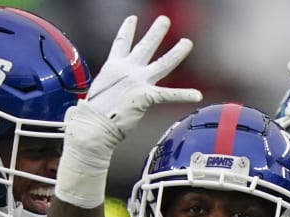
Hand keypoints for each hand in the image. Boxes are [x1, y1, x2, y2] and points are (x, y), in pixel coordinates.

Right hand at [84, 15, 200, 133]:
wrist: (93, 124)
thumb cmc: (92, 115)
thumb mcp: (99, 93)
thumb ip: (109, 89)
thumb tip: (105, 97)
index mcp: (113, 68)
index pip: (121, 43)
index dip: (127, 29)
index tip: (132, 19)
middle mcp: (127, 70)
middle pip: (145, 46)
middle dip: (156, 32)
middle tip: (164, 20)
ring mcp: (139, 81)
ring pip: (163, 63)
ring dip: (177, 52)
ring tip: (187, 42)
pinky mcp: (147, 96)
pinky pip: (170, 94)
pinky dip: (184, 95)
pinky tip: (197, 95)